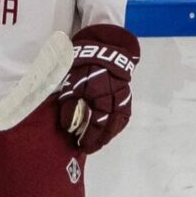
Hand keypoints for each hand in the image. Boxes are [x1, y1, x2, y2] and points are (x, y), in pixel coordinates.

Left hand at [56, 24, 138, 153]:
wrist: (103, 47)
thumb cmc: (81, 65)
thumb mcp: (70, 82)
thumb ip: (69, 104)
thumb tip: (69, 126)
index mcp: (98, 92)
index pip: (95, 121)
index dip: (88, 136)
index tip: (79, 145)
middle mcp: (113, 96)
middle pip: (108, 124)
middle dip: (97, 139)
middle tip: (88, 148)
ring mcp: (122, 94)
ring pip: (119, 121)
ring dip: (109, 134)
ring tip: (99, 144)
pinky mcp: (126, 93)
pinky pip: (125, 113)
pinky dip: (118, 125)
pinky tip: (110, 132)